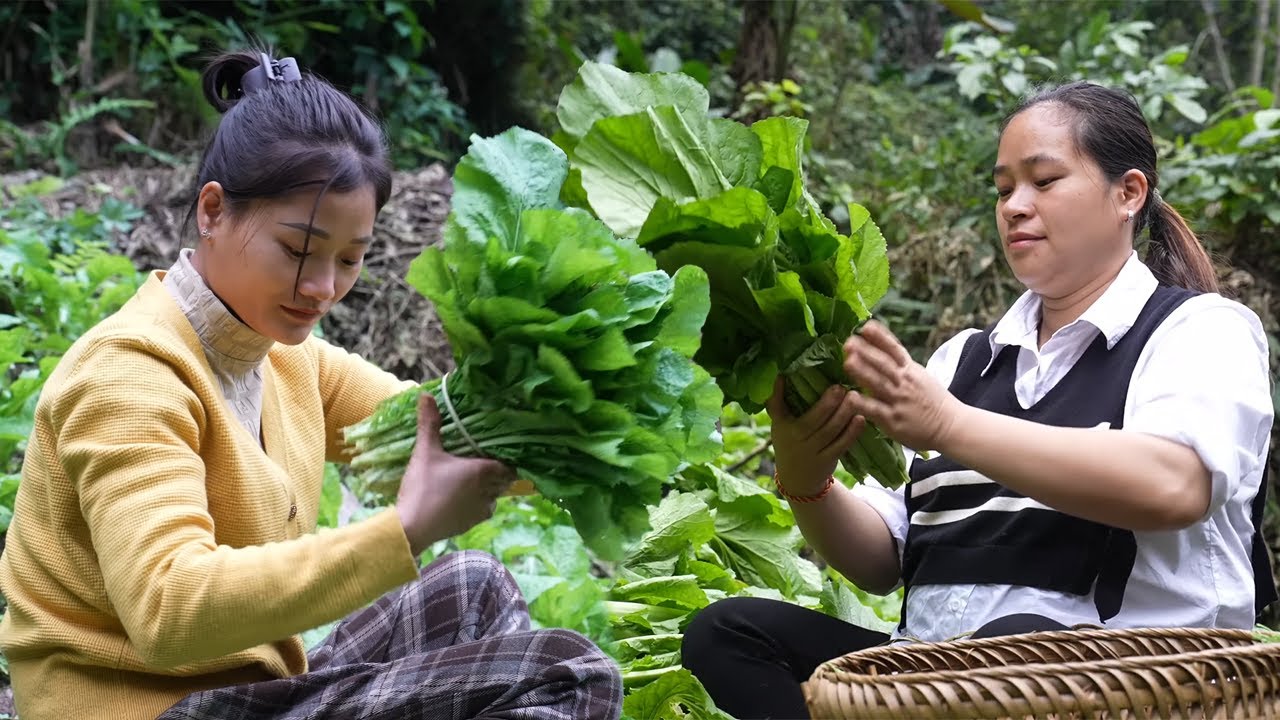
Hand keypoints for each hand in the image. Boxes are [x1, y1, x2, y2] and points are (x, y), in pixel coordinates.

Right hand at [396, 393, 515, 553]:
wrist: (412, 528)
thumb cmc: (423, 487)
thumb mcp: (425, 452)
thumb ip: (429, 424)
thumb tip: (426, 395)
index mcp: (483, 471)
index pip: (509, 465)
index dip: (507, 458)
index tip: (498, 451)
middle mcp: (489, 491)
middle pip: (504, 480)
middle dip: (497, 472)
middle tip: (483, 461)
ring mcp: (482, 510)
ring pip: (494, 496)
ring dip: (488, 488)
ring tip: (472, 479)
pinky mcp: (472, 524)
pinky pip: (483, 510)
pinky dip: (478, 503)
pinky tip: (462, 498)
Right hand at [766, 377, 863, 496]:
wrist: (797, 479)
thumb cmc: (790, 442)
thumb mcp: (780, 424)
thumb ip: (782, 403)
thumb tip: (785, 373)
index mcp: (781, 426)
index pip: (777, 408)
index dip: (778, 393)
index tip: (784, 375)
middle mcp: (794, 439)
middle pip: (812, 420)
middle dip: (828, 402)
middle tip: (840, 386)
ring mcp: (811, 452)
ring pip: (829, 431)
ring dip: (844, 413)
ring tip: (855, 396)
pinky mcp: (827, 460)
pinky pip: (841, 445)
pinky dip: (852, 432)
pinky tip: (861, 418)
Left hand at [842, 320, 962, 451]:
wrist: (950, 426)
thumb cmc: (932, 400)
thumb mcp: (919, 375)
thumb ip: (900, 363)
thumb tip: (880, 346)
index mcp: (910, 369)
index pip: (894, 349)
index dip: (880, 337)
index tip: (866, 326)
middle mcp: (904, 382)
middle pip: (883, 363)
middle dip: (866, 351)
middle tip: (848, 342)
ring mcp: (898, 400)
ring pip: (878, 383)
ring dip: (862, 371)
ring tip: (848, 362)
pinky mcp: (893, 420)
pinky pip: (875, 409)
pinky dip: (863, 403)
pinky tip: (850, 397)